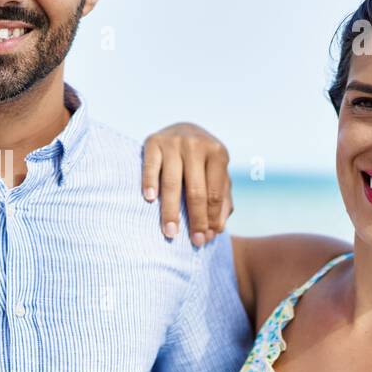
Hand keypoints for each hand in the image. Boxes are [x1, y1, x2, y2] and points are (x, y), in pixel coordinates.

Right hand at [141, 122, 232, 244]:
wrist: (182, 129)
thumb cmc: (202, 162)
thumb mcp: (217, 175)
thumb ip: (221, 200)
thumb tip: (216, 230)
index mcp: (218, 153)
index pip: (215, 193)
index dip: (211, 218)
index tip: (206, 239)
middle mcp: (196, 145)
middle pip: (196, 191)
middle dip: (195, 219)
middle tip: (193, 242)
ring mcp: (173, 142)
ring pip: (172, 183)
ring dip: (170, 211)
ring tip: (170, 232)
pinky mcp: (152, 141)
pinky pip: (150, 166)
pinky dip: (149, 182)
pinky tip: (150, 199)